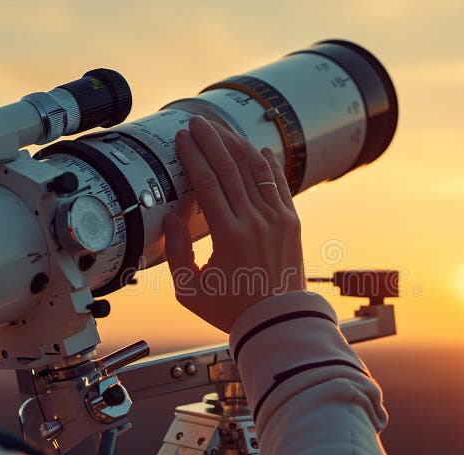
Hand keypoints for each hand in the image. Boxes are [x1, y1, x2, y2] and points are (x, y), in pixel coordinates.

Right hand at [163, 116, 304, 332]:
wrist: (278, 323)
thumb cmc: (232, 310)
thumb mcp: (190, 290)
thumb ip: (177, 252)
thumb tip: (173, 219)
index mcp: (228, 235)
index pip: (207, 182)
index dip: (192, 155)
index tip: (182, 138)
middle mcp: (255, 222)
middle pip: (230, 168)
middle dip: (211, 140)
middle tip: (197, 123)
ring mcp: (277, 220)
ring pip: (255, 170)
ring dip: (237, 146)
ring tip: (222, 131)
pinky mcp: (291, 223)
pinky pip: (279, 185)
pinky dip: (268, 164)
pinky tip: (259, 149)